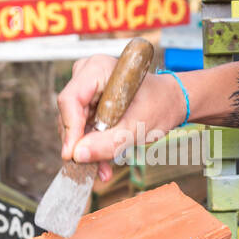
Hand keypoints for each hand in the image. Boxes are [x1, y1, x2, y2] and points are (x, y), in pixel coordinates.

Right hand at [56, 55, 187, 182]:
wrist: (170, 102)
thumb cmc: (160, 105)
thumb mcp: (137, 127)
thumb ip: (107, 142)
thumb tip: (77, 155)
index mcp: (98, 68)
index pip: (70, 99)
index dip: (69, 129)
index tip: (72, 155)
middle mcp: (86, 74)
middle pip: (68, 114)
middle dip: (80, 144)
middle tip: (95, 167)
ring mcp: (85, 88)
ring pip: (72, 124)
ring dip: (87, 149)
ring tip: (104, 169)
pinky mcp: (86, 102)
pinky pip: (80, 127)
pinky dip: (92, 146)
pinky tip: (103, 164)